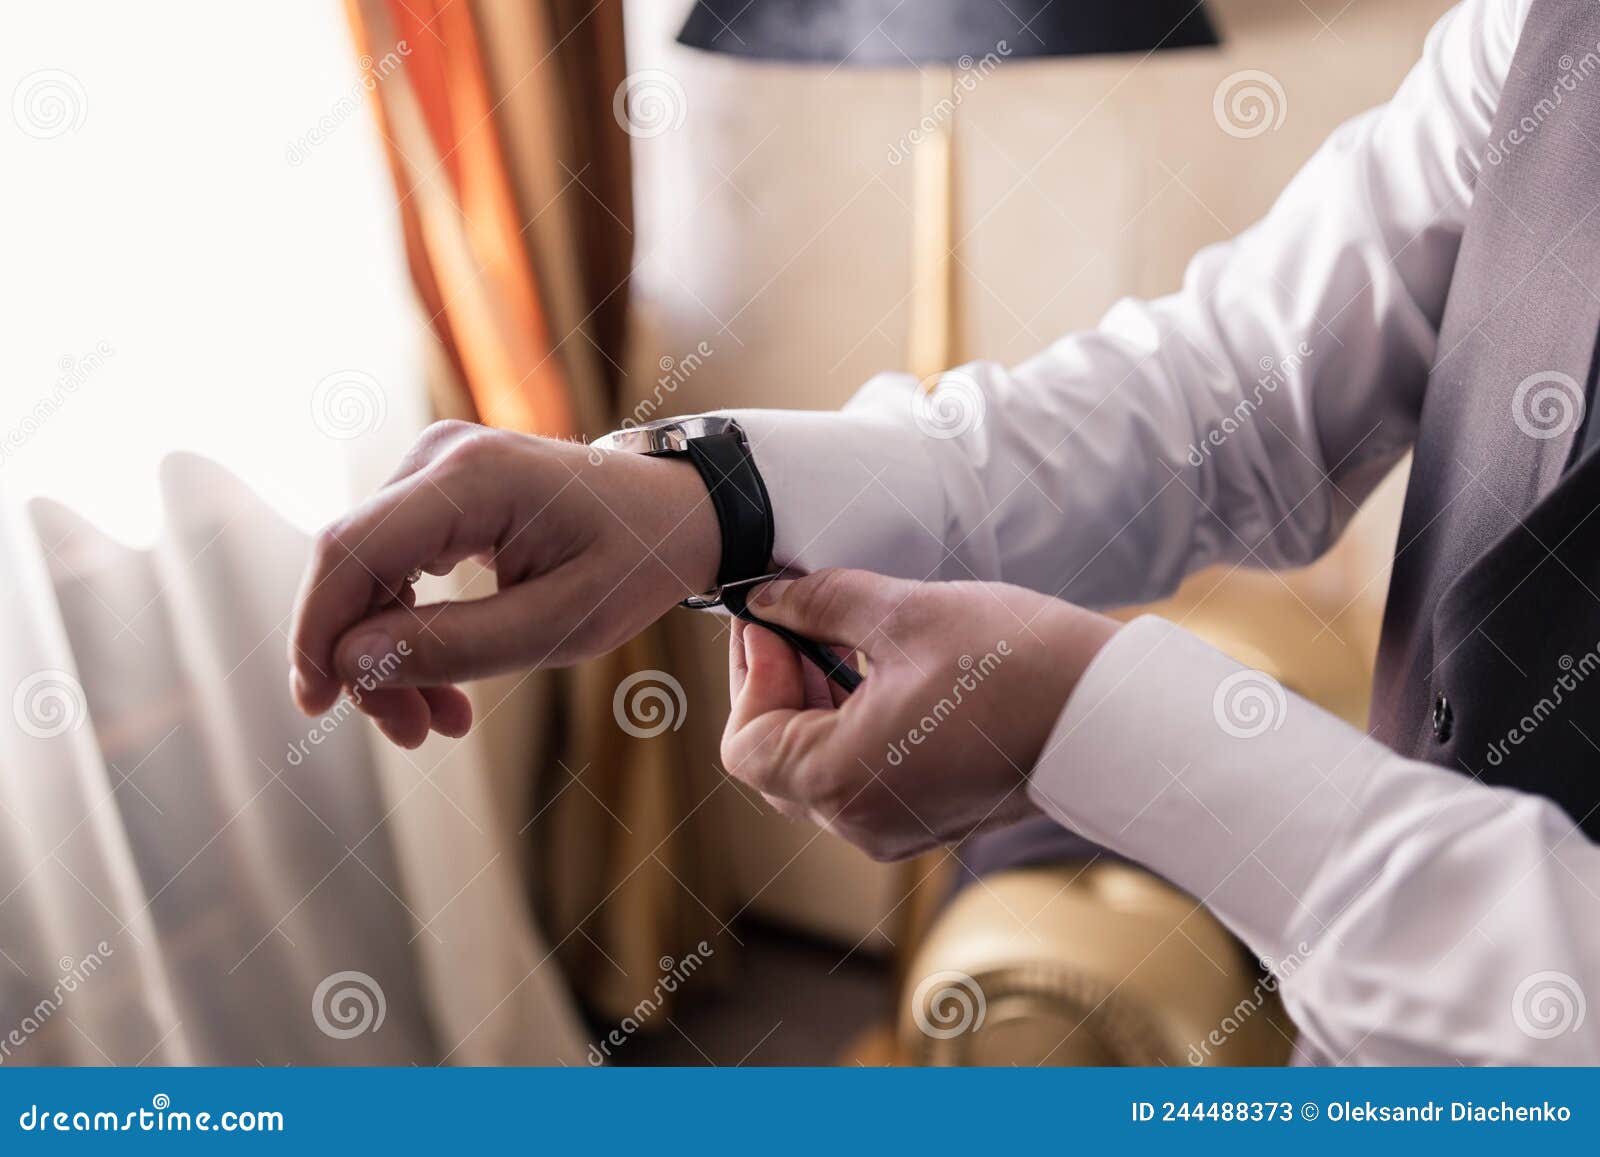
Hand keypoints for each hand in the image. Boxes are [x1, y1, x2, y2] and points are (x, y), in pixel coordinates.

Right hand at [287, 420, 720, 746]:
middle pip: (352, 567)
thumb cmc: (634, 563)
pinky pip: (394, 565)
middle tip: (412, 734)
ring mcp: (435, 467)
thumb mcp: (562, 625)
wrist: (676, 513)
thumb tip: (349, 662)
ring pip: (368, 574)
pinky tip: (441, 687)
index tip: (317, 707)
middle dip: (365, 660)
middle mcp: (439, 456)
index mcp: (473, 477)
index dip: (317, 630)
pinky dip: (408, 629)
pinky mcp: (439, 490)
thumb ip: (457, 645)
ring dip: (389, 655)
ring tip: (437, 723)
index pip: (351, 551)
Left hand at [722, 569, 1118, 860]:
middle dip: (778, 683)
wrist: (1114, 716)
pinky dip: (852, 725)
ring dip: (815, 702)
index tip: (769, 617)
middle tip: (794, 617)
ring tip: (840, 636)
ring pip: (818, 768)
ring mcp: (897, 828)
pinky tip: (877, 670)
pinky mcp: (930, 817)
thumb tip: (767, 596)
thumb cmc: (1015, 664)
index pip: (746, 741)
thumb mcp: (903, 614)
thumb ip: (818, 604)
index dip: (749, 672)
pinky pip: (862, 776)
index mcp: (842, 781)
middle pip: (776, 758)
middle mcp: (861, 821)